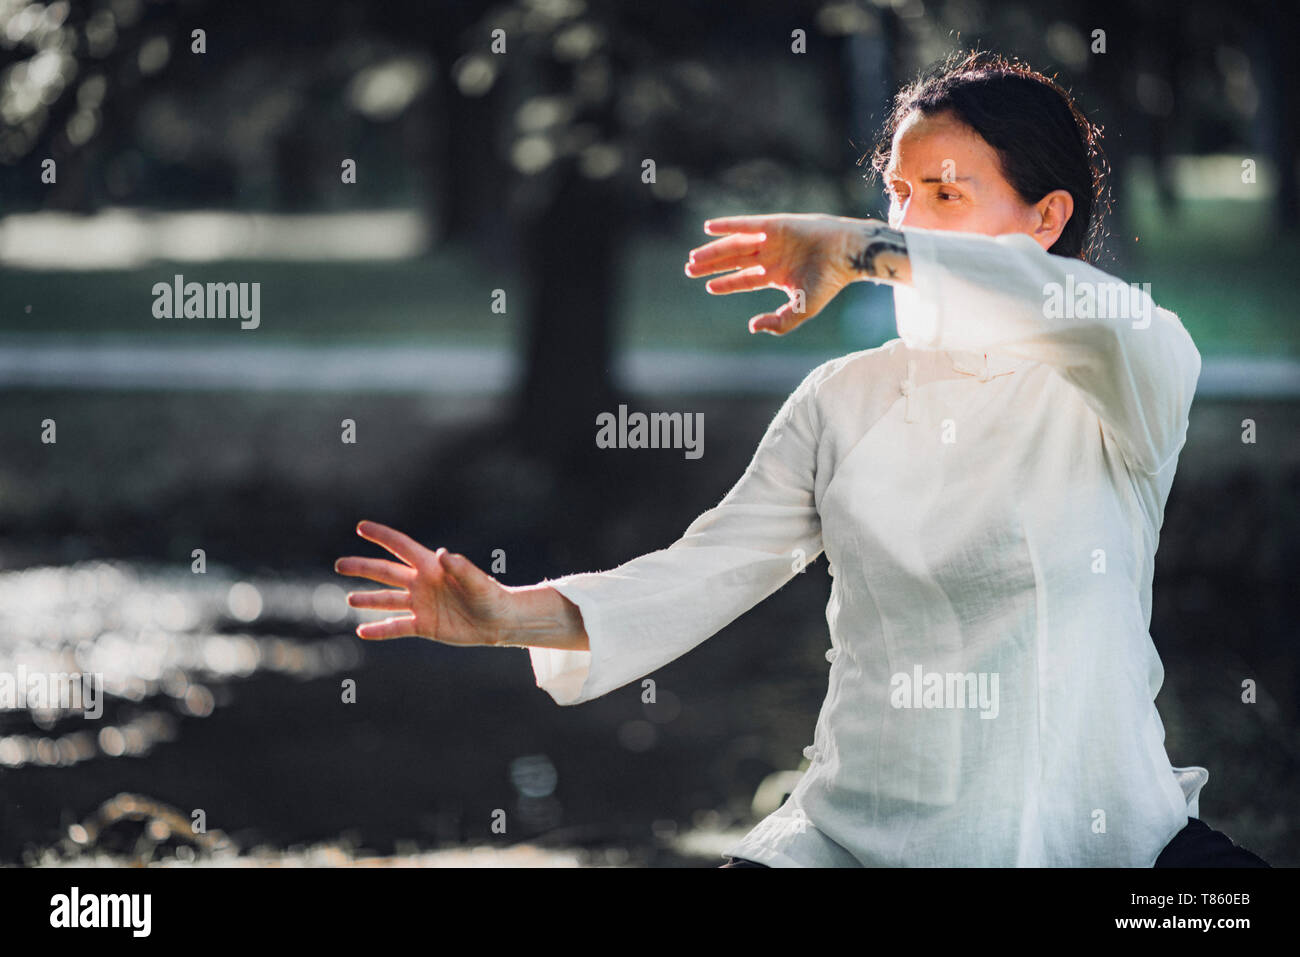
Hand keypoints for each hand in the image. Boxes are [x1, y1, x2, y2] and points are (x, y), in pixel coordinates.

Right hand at [334, 521, 511, 643]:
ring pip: (387, 599)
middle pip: (386, 572)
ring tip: (348, 599)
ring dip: (368, 599)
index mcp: (431, 566)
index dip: (382, 536)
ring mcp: (420, 604)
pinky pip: (397, 627)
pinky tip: (362, 631)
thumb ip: (460, 568)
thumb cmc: (490, 595)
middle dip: (363, 567)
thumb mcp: (477, 581)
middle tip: (340, 564)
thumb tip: (443, 554)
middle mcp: (421, 582)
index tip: (361, 527)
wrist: (498, 621)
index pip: (401, 547)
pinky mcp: (423, 625)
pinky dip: (380, 630)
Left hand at [684, 213, 865, 334]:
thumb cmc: (829, 282)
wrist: (846, 255)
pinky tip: (709, 228)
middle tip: (689, 268)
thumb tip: (752, 327)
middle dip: (712, 265)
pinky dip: (727, 225)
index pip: (746, 279)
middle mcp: (772, 256)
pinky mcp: (775, 224)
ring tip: (693, 257)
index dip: (727, 283)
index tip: (708, 286)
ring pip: (736, 245)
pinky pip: (746, 224)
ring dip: (714, 250)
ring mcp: (773, 240)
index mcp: (777, 275)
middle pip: (735, 261)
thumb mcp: (802, 308)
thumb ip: (779, 322)